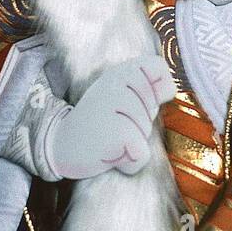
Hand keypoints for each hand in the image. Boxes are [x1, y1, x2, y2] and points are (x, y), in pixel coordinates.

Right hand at [46, 56, 174, 178]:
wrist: (60, 146)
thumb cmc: (95, 123)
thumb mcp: (119, 96)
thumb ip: (146, 88)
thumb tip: (171, 88)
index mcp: (121, 70)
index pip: (158, 67)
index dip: (153, 90)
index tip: (129, 100)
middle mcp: (117, 82)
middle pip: (153, 109)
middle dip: (139, 124)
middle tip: (112, 124)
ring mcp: (115, 105)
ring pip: (146, 133)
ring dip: (131, 143)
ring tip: (107, 138)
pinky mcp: (115, 133)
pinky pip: (141, 154)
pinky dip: (128, 162)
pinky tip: (107, 154)